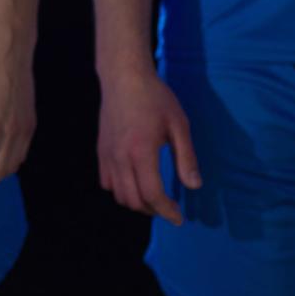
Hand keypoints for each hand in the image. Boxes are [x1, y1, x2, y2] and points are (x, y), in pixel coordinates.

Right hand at [97, 65, 197, 225]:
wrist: (123, 77)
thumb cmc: (155, 98)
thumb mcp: (179, 125)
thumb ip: (187, 158)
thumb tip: (194, 186)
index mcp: (141, 152)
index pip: (152, 194)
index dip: (167, 211)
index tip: (179, 218)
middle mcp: (120, 157)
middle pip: (134, 200)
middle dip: (153, 210)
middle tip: (169, 208)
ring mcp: (107, 155)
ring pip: (118, 194)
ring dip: (136, 202)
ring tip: (153, 199)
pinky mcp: (100, 150)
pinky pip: (107, 181)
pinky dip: (120, 190)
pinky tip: (134, 183)